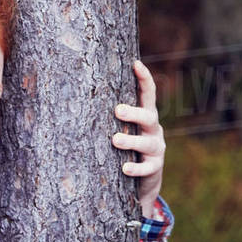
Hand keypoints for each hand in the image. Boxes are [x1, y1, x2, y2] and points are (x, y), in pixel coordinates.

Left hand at [111, 59, 165, 218]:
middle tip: (117, 110)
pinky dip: (136, 168)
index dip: (144, 78)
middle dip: (134, 112)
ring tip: (115, 139)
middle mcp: (153, 130)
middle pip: (148, 116)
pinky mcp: (155, 168)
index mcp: (146, 116)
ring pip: (147, 143)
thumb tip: (84, 90)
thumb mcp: (126, 127)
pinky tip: (125, 168)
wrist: (145, 178)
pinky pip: (147, 168)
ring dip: (131, 141)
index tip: (136, 64)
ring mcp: (156, 149)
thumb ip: (117, 113)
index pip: (148, 94)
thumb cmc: (128, 145)